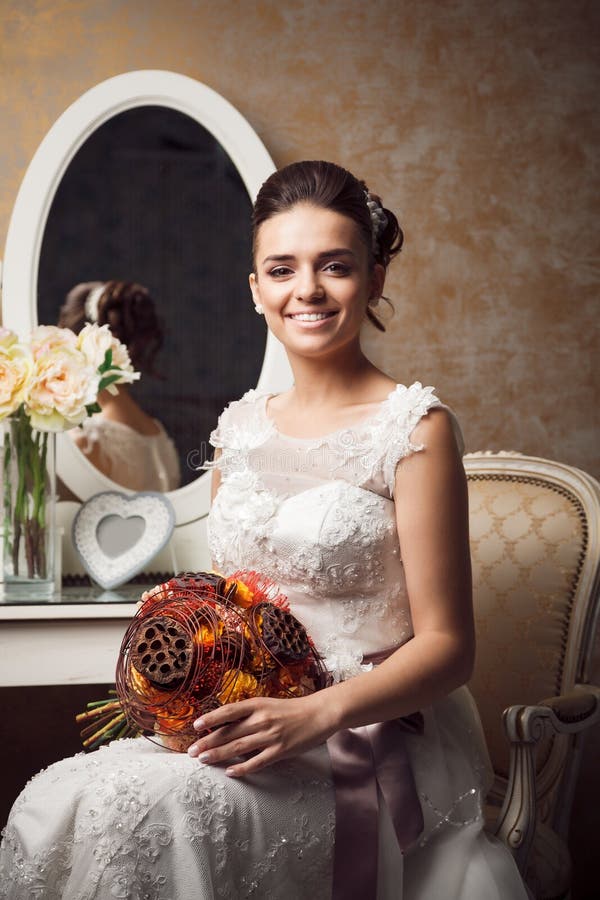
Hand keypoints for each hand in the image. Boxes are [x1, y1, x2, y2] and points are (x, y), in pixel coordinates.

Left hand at [187, 693, 333, 776]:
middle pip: (229, 732)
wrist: (319, 714)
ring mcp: (271, 735)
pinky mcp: (281, 750)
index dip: (211, 718)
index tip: (195, 726)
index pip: (229, 711)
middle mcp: (262, 719)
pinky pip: (257, 762)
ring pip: (239, 747)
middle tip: (191, 751)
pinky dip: (242, 768)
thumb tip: (225, 724)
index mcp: (258, 705)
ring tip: (203, 760)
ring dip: (218, 754)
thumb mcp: (268, 705)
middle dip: (208, 742)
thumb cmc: (291, 710)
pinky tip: (230, 772)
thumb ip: (249, 714)